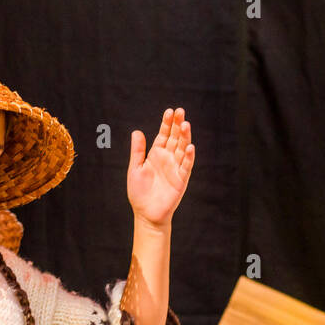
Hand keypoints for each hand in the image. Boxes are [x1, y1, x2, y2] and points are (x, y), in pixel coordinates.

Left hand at [127, 107, 194, 228]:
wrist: (146, 213)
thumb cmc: (139, 192)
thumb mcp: (135, 168)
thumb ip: (137, 151)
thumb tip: (137, 131)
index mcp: (156, 154)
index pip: (163, 135)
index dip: (166, 123)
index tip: (169, 111)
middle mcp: (168, 159)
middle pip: (174, 138)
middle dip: (177, 125)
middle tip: (180, 111)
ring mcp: (175, 168)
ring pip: (182, 149)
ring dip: (184, 137)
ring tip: (185, 125)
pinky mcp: (181, 180)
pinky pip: (186, 166)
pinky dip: (188, 157)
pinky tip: (189, 147)